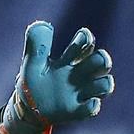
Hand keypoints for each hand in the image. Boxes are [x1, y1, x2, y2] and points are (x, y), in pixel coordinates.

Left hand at [1, 21, 115, 133]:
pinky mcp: (77, 110)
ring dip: (101, 83)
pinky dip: (93, 105)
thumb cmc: (33, 83)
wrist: (27, 109)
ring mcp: (81, 92)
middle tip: (89, 63)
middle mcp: (79, 75)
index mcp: (68, 61)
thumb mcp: (32, 63)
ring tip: (85, 87)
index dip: (87, 38)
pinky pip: (93, 108)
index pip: (85, 44)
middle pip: (102, 62)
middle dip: (102, 59)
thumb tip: (43, 23)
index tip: (83, 37)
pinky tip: (88, 102)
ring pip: (105, 84)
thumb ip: (37, 44)